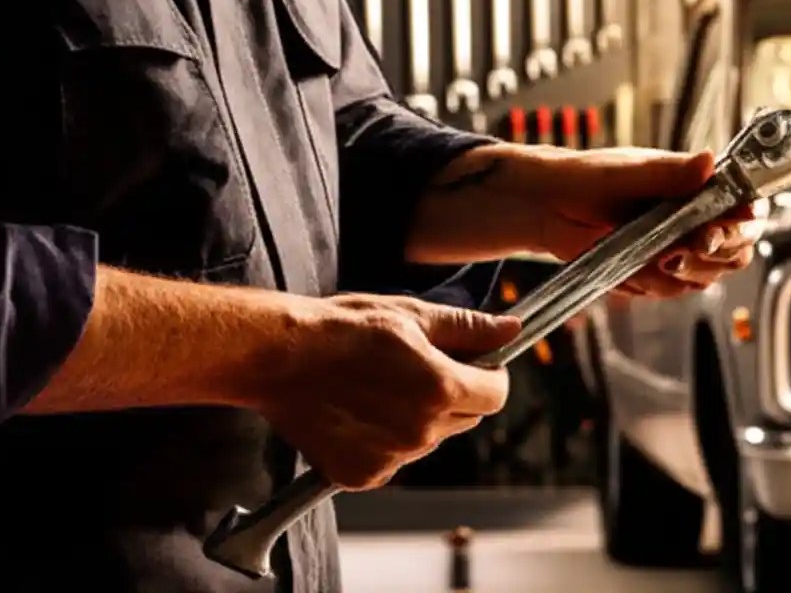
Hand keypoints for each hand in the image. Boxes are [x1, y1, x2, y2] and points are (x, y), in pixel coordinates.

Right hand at [256, 295, 518, 490]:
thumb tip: (513, 329)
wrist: (277, 357)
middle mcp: (421, 431)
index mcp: (440, 388)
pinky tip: (360, 412)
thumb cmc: (343, 329)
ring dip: (419, 418)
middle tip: (415, 367)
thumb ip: (469, 328)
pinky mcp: (363, 475)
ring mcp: (391, 458)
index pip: (496, 394)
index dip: (489, 375)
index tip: (474, 363)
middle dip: (453, 393)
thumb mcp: (412, 316)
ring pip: (430, 439)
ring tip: (379, 386)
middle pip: (465, 417)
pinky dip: (386, 440)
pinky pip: (395, 459)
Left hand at [528, 147, 762, 296]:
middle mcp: (694, 219)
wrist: (547, 206)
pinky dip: (651, 283)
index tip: (717, 232)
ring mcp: (676, 249)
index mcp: (697, 188)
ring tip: (654, 258)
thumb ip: (670, 172)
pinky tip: (632, 267)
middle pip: (735, 252)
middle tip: (683, 248)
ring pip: (705, 277)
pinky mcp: (654, 273)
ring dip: (681, 273)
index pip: (745, 210)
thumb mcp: (628, 171)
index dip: (742, 226)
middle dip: (712, 255)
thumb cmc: (585, 178)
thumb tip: (709, 161)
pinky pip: (669, 290)